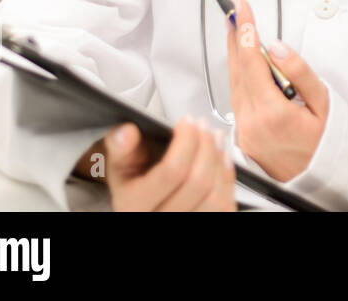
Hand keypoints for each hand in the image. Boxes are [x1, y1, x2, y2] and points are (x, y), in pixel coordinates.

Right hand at [101, 117, 237, 210]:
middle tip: (203, 126)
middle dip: (205, 146)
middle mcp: (161, 220)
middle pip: (198, 182)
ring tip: (214, 138)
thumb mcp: (119, 168)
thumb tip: (127, 132)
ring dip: (219, 160)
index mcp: (135, 206)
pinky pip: (225, 206)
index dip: (186, 141)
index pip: (172, 171)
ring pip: (215, 196)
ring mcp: (185, 224)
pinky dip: (227, 178)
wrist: (141, 208)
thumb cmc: (132, 188)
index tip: (187, 122)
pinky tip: (222, 159)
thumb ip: (121, 148)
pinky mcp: (206, 223)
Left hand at [227, 0, 328, 181]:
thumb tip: (277, 47)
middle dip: (234, 38)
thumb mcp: (323, 102)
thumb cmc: (325, 140)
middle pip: (237, 70)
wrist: (319, 177)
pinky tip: (243, 63)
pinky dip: (238, 76)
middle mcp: (253, 122)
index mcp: (274, 113)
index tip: (242, 11)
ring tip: (236, 30)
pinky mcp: (241, 135)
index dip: (244, 32)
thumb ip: (299, 72)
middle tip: (234, 12)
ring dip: (234, 55)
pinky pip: (237, 98)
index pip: (252, 62)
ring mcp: (244, 131)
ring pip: (233, 84)